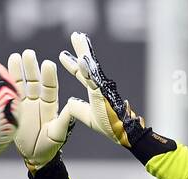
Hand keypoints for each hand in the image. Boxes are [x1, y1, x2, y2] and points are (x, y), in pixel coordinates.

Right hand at [7, 48, 78, 170]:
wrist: (34, 156)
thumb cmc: (49, 147)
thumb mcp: (58, 134)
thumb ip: (64, 120)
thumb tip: (72, 105)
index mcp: (50, 105)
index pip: (49, 87)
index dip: (48, 76)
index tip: (48, 64)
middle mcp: (37, 101)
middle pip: (34, 81)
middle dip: (32, 67)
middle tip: (29, 53)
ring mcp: (25, 104)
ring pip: (21, 84)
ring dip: (19, 70)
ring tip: (16, 56)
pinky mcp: (13, 109)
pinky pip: (10, 93)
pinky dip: (7, 82)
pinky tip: (2, 70)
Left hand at [58, 31, 151, 149]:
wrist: (125, 133)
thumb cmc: (112, 127)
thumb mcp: (88, 118)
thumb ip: (78, 109)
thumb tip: (69, 102)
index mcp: (95, 91)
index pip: (81, 74)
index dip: (72, 65)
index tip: (62, 55)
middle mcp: (99, 86)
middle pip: (86, 64)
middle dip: (80, 49)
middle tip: (75, 35)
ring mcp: (102, 88)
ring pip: (91, 66)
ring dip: (84, 51)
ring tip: (78, 37)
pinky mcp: (104, 93)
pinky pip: (94, 79)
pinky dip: (87, 69)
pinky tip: (81, 58)